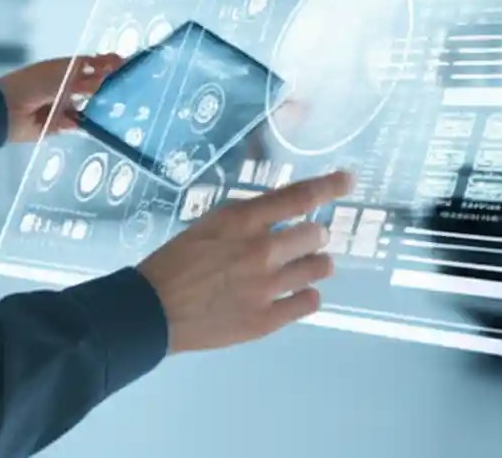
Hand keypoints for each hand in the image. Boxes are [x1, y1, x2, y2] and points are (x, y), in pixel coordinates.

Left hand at [0, 54, 123, 142]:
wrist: (7, 110)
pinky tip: (105, 122)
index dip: (107, 65)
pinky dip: (89, 123)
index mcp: (64, 70)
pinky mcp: (62, 125)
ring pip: (89, 106)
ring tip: (123, 106)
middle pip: (93, 86)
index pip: (91, 65)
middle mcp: (66, 87)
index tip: (126, 65)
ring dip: (102, 106)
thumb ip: (87, 75)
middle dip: (108, 87)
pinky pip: (80, 124)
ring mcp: (65, 107)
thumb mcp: (62, 75)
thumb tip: (108, 74)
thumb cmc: (33, 85)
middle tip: (130, 88)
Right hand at [138, 171, 352, 353]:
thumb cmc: (177, 262)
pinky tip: (295, 294)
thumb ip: (249, 220)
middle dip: (314, 236)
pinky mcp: (267, 319)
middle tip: (303, 243)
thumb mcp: (211, 226)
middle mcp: (261, 250)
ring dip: (315, 265)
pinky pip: (310, 302)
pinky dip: (307, 295)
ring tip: (302, 269)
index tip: (349, 181)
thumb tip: (284, 216)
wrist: (153, 310)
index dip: (329, 186)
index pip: (299, 197)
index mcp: (243, 221)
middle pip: (316, 235)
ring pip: (319, 268)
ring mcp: (267, 287)